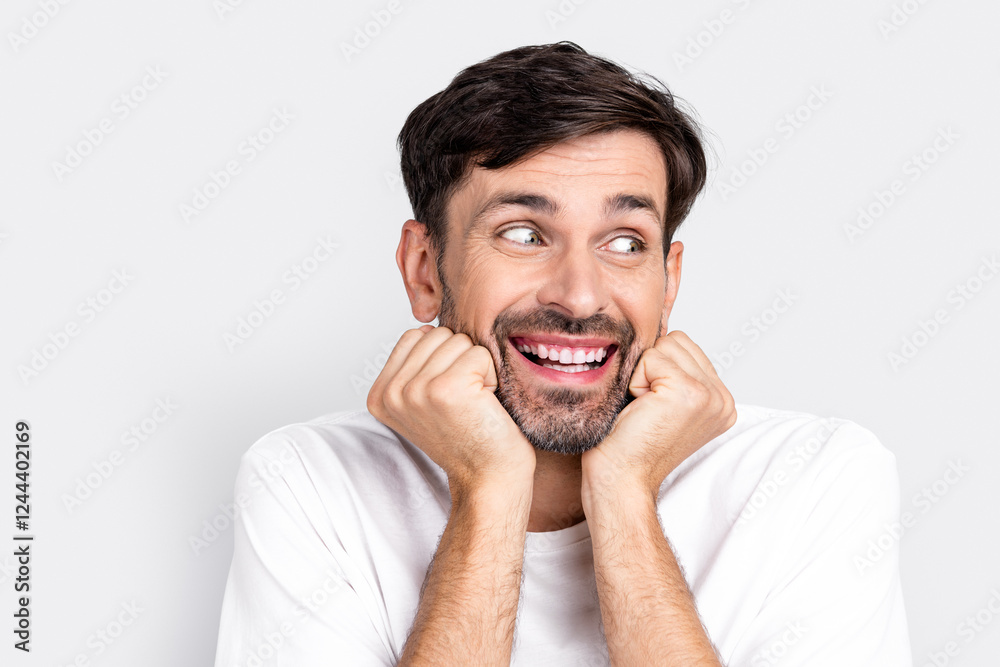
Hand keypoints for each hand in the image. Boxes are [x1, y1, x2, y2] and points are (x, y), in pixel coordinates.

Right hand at [367, 326, 535, 493]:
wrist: (489, 479)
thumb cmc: (468, 437)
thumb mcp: (425, 400)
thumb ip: (416, 365)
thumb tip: (425, 323)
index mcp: (380, 394)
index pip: (414, 336)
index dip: (443, 358)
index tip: (448, 398)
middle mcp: (392, 393)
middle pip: (438, 334)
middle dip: (461, 361)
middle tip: (465, 403)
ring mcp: (416, 391)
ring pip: (458, 341)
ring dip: (477, 369)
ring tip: (474, 404)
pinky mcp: (447, 389)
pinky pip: (479, 353)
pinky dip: (491, 375)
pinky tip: (486, 405)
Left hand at [581, 330, 736, 497]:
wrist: (620, 479)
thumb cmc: (627, 442)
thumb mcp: (659, 399)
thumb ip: (672, 369)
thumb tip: (659, 323)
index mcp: (721, 400)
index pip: (684, 346)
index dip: (656, 369)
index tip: (652, 407)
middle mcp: (723, 399)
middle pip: (676, 340)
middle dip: (651, 368)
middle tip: (646, 409)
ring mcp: (712, 396)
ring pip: (665, 345)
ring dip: (644, 374)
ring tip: (644, 409)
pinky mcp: (691, 393)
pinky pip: (652, 358)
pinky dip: (636, 381)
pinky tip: (640, 410)